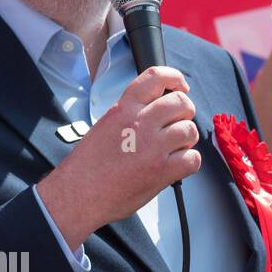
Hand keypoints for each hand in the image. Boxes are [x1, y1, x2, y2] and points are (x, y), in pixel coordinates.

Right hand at [37, 66, 201, 248]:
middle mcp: (139, 124)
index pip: (156, 78)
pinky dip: (188, 162)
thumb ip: (129, 114)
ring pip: (190, 130)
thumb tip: (155, 109)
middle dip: (185, 112)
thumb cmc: (86, 166)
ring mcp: (153, 147)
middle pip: (182, 103)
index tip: (180, 86)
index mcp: (122, 110)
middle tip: (176, 123)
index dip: (175, 78)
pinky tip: (173, 165)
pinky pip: (193, 159)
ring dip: (185, 140)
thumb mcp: (103, 126)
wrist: (78, 194)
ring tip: (171, 148)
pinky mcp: (163, 171)